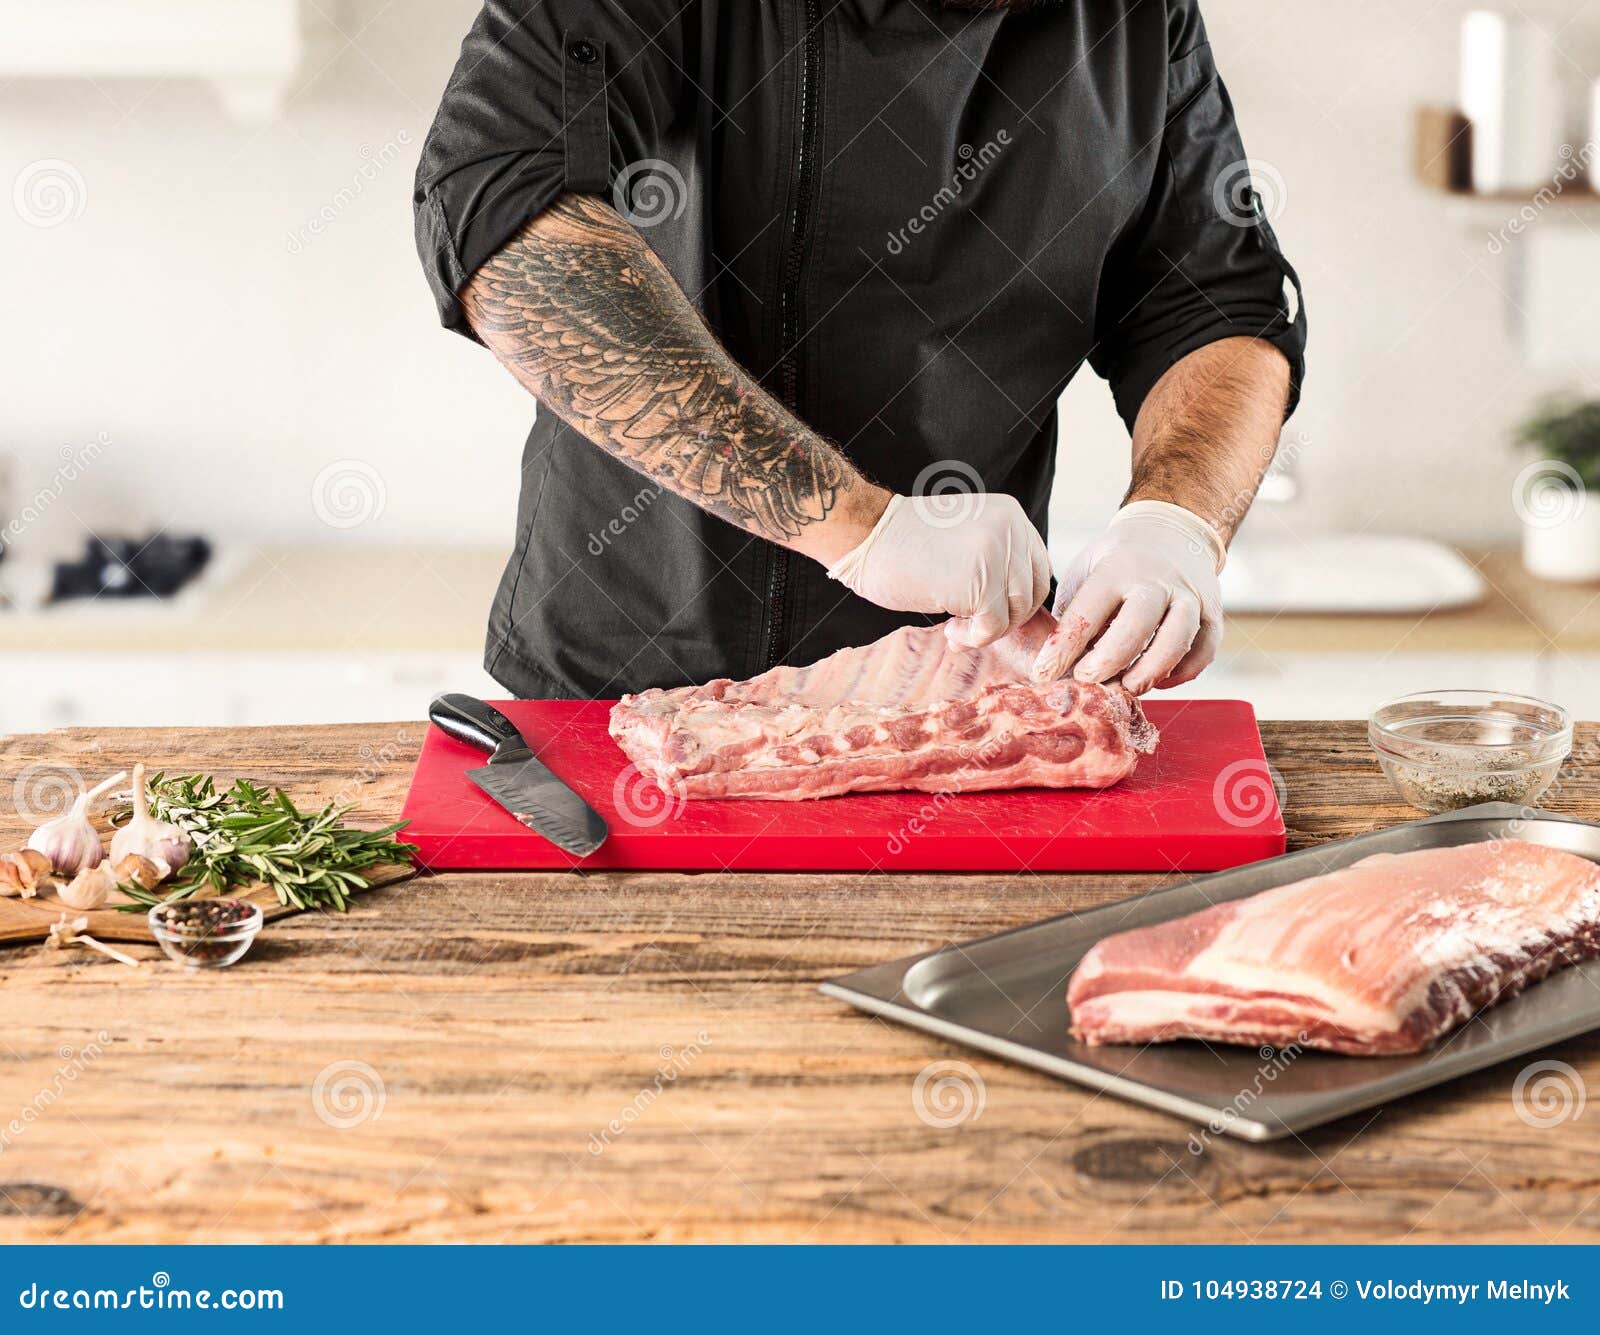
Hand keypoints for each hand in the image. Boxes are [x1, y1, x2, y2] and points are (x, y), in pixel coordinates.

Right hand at [826, 493, 1050, 647]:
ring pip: (1017, 612)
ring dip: (988, 631)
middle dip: (1006, 618)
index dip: (1017, 598)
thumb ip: (998, 558)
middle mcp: (1011, 529)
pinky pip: (994, 627)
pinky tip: (950, 631)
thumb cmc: (907, 543)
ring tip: (956, 627)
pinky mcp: (981, 584)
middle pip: (1034, 592)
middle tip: (971, 624)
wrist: (868, 536)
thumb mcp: (967, 537)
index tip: (986, 610)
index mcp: (1011, 514)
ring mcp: (997, 555)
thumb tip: (1023, 607)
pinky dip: (974, 639)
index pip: (1038, 568)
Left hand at [1031, 501, 1224, 693]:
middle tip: (1087, 682)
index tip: (1044, 673)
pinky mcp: (1213, 613)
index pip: (1088, 611)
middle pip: (1136, 627)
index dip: (1064, 647)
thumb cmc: (1117, 562)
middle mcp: (1157, 580)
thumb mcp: (1086, 571)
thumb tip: (1052, 665)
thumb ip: (1073, 613)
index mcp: (1117, 568)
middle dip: (1108, 661)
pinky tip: (1158, 681)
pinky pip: (1203, 651)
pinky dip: (1181, 672)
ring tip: (1126, 689)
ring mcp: (1190, 596)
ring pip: (1177, 640)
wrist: (1171, 533)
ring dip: (1149, 672)